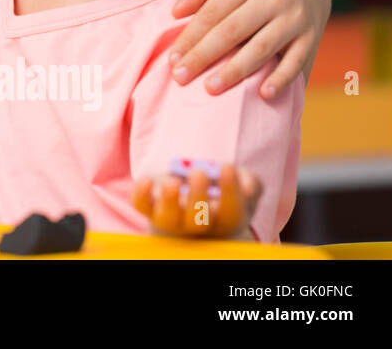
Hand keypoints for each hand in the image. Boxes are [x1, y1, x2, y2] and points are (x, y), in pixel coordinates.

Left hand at [131, 163, 260, 238]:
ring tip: (173, 181)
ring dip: (169, 200)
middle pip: (198, 220)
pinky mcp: (149, 208)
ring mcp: (171, 219)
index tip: (227, 166)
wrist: (192, 203)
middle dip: (198, 197)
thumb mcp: (242, 187)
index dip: (230, 190)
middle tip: (199, 173)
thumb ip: (251, 184)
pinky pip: (141, 206)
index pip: (231, 212)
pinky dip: (140, 194)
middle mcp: (197, 224)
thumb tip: (247, 186)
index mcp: (224, 219)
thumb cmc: (221, 193)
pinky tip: (147, 180)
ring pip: (168, 218)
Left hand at [170, 0, 328, 97]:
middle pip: (232, 31)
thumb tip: (176, 11)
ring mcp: (295, 16)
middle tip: (180, 78)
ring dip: (235, 71)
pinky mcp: (311, 35)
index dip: (190, 37)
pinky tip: (263, 94)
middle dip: (203, 56)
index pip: (212, 12)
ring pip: (261, 48)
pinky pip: (296, 60)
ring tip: (211, 89)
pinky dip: (282, 78)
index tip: (172, 59)